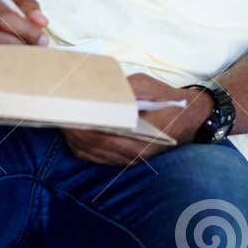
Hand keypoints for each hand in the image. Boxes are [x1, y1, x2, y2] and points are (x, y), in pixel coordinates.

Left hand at [61, 73, 212, 166]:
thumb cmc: (168, 100)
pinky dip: (82, 146)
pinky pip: (96, 158)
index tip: (64, 112)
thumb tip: (95, 86)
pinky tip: (75, 133)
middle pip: (88, 147)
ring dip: (73, 140)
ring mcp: (127, 161)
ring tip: (62, 122)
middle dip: (70, 131)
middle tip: (56, 114)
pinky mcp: (125, 160)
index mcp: (137, 139)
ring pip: (90, 155)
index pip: (97, 135)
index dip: (77, 125)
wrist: (191, 118)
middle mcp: (130, 155)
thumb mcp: (146, 86)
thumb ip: (121, 88)